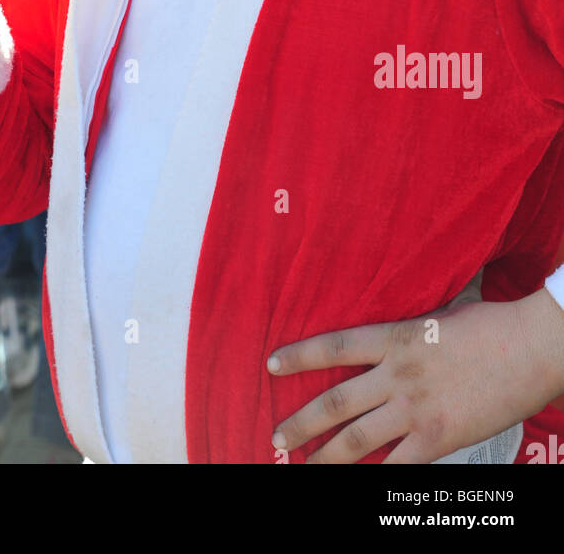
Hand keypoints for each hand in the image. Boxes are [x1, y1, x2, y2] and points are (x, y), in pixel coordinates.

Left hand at [267, 286, 563, 463]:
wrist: (532, 347)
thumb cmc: (491, 325)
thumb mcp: (437, 316)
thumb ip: (408, 332)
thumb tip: (389, 339)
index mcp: (395, 338)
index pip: (334, 347)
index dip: (299, 356)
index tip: (271, 364)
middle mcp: (397, 375)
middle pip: (336, 402)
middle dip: (301, 421)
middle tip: (275, 436)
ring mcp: (416, 409)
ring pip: (357, 439)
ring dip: (326, 457)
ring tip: (303, 467)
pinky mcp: (439, 438)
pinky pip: (398, 466)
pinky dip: (375, 479)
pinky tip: (359, 485)